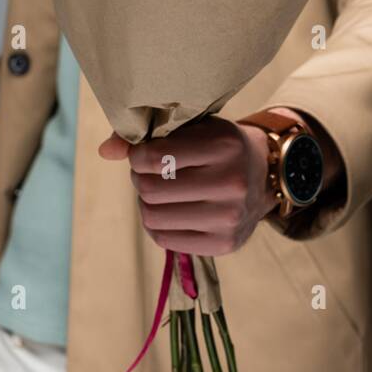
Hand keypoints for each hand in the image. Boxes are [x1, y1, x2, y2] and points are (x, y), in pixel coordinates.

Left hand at [97, 112, 297, 256]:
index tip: (142, 155)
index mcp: (222, 146)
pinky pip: (165, 240)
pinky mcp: (224, 244)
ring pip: (153, 217)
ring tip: (158, 192)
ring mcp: (229, 217)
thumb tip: (104, 151)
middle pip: (150, 189)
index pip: (153, 158)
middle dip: (140, 180)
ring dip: (146, 204)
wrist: (267, 175)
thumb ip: (148, 136)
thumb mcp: (193, 128)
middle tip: (149, 174)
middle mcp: (230, 182)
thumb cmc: (219, 146)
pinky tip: (169, 211)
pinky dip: (157, 225)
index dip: (136, 157)